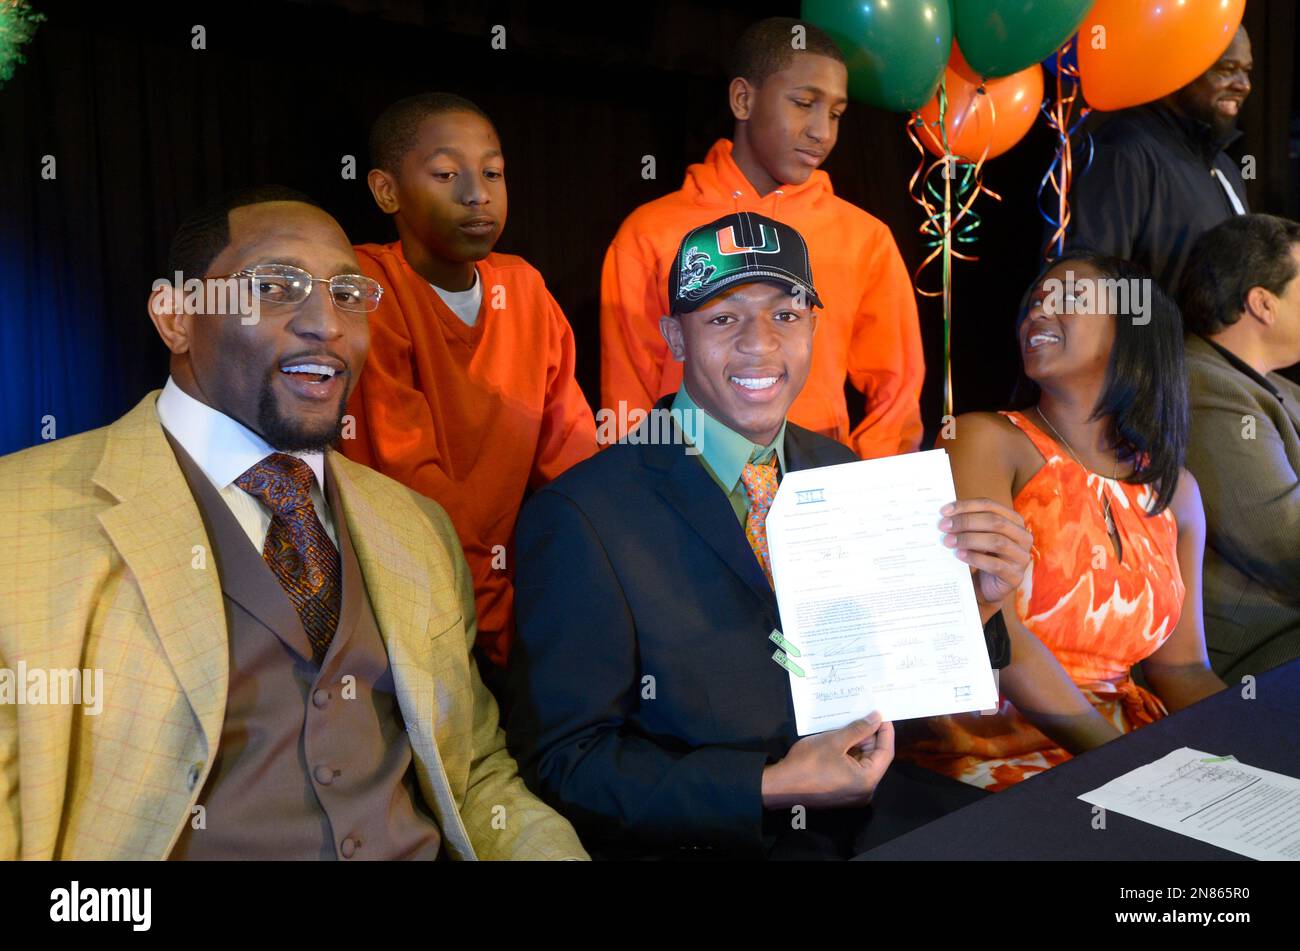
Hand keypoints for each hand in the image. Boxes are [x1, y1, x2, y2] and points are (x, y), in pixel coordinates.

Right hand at [761, 713, 894, 810]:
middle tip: (862, 714)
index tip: (880, 713)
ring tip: (850, 722)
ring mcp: (851, 794)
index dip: (885, 731)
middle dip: (869, 736)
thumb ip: (858, 729)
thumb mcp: (834, 741)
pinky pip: (851, 769)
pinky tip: (840, 737)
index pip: (886, 752)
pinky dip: (847, 753)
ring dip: (856, 743)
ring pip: (861, 762)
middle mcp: (864, 791)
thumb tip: (877, 717)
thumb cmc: (809, 762)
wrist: (780, 786)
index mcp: (867, 780)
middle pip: (873, 758)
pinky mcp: (839, 792)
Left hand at [939, 498, 1032, 605]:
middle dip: (966, 522)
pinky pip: (996, 565)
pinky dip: (975, 558)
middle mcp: (1022, 537)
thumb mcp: (977, 535)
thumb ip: (968, 523)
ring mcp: (1021, 557)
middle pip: (995, 522)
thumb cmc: (982, 555)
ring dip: (969, 539)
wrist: (988, 586)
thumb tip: (945, 515)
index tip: (944, 511)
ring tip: (948, 541)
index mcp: (1014, 521)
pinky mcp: (1015, 576)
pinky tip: (959, 555)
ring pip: (997, 542)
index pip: (990, 506)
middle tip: (943, 526)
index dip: (966, 506)